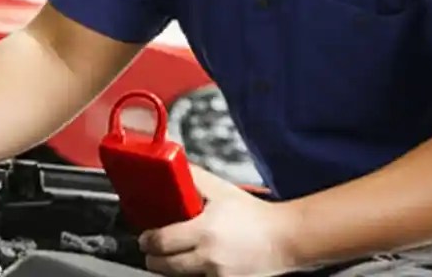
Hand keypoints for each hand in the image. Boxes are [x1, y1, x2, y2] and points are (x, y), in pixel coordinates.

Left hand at [139, 165, 302, 275]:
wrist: (286, 238)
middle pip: (165, 266)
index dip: (148, 241)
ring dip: (172, 269)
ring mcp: (218, 275)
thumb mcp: (222, 190)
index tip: (145, 238)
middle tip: (153, 252)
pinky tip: (196, 264)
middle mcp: (209, 257)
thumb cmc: (254, 215)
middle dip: (154, 259)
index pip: (161, 242)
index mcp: (204, 231)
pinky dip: (194, 275)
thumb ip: (195, 178)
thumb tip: (173, 164)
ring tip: (174, 257)